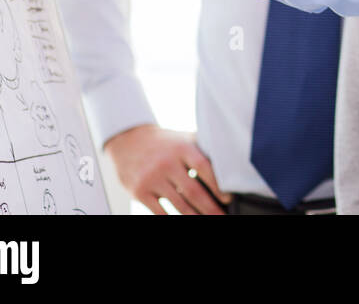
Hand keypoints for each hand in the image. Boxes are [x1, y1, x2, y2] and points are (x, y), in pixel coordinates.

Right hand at [104, 124, 231, 214]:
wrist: (128, 140)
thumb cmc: (165, 142)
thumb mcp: (184, 139)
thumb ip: (203, 148)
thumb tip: (230, 160)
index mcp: (182, 148)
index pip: (203, 167)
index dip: (217, 184)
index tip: (228, 198)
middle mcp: (167, 162)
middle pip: (193, 191)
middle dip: (210, 208)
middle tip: (222, 216)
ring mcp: (152, 178)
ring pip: (178, 204)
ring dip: (194, 217)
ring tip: (207, 220)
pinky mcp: (139, 191)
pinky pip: (159, 212)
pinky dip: (173, 219)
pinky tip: (184, 220)